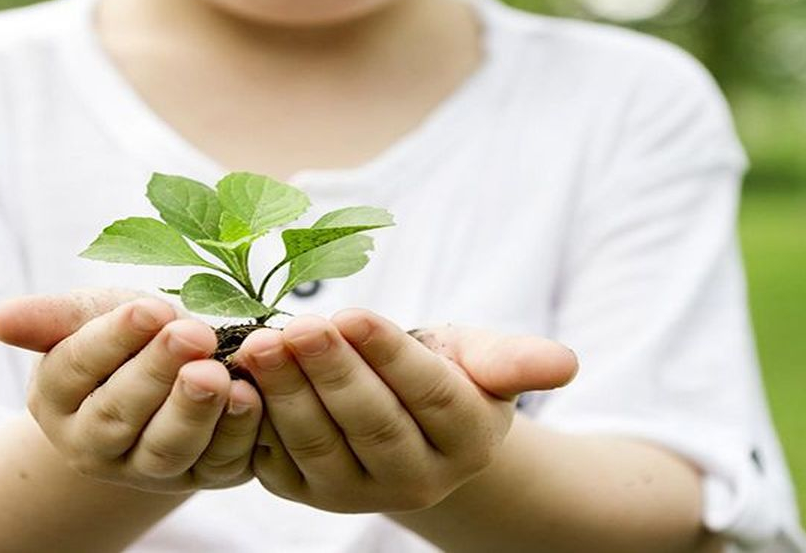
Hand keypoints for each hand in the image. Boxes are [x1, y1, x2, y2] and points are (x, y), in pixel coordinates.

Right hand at [0, 288, 263, 492]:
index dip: (112, 338)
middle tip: (192, 335)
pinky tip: (250, 396)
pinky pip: (220, 461)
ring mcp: (149, 467)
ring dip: (195, 411)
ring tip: (217, 374)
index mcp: (57, 398)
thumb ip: (52, 317)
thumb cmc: (128, 335)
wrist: (173, 369)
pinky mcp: (204, 475)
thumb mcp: (91, 315)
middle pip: (119, 414)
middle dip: (157, 373)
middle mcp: (95, 444)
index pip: (75, 368)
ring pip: (167, 448)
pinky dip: (238, 432)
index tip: (149, 308)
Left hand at [236, 309, 576, 513]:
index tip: (352, 313)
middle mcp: (418, 479)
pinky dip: (257, 419)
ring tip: (261, 345)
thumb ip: (513, 359)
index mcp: (468, 440)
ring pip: (321, 445)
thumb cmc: (443, 373)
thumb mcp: (479, 358)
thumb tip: (566, 364)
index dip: (389, 356)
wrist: (401, 419)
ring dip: (287, 394)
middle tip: (297, 326)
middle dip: (331, 373)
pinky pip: (279, 460)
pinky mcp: (308, 493)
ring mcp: (358, 492)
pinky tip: (239, 378)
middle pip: (372, 425)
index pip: (430, 395)